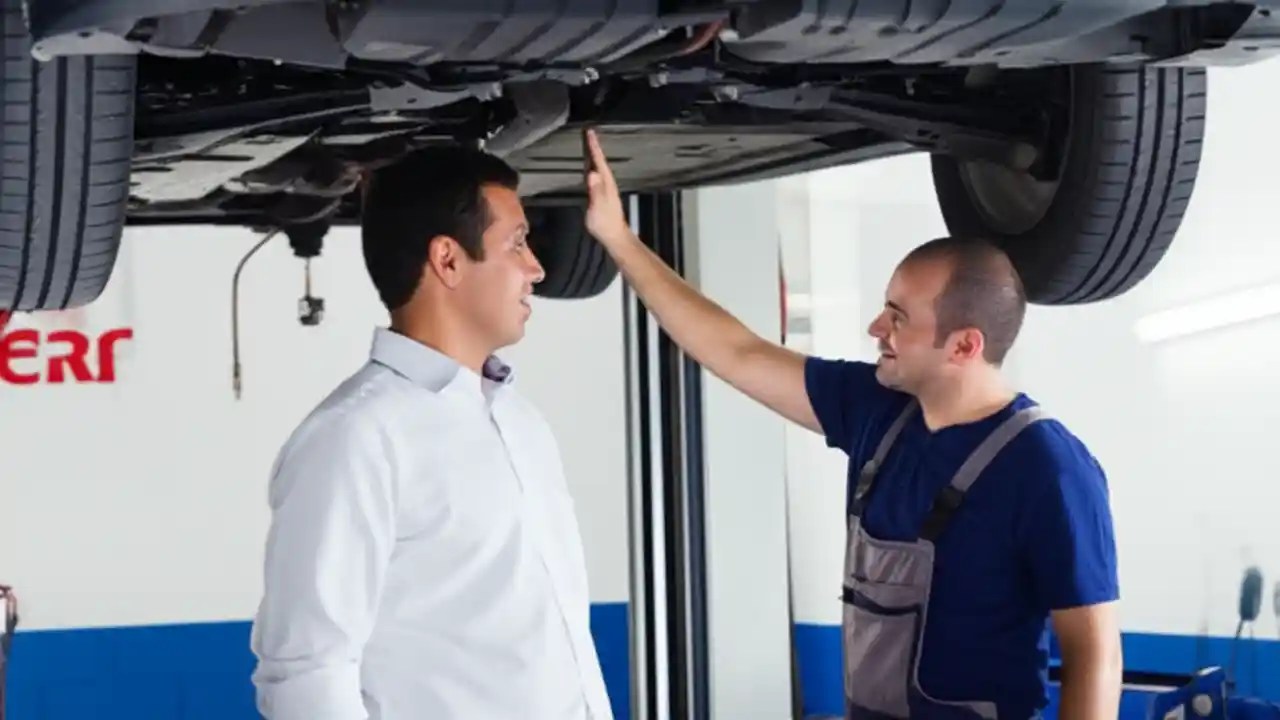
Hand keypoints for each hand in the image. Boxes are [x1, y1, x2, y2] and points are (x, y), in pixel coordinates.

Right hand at [582, 128, 629, 244]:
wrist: (614, 236)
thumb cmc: (606, 224)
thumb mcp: (598, 207)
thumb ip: (595, 190)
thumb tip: (592, 174)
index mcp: (606, 184)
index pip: (599, 161)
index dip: (594, 146)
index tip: (590, 133)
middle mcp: (608, 184)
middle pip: (600, 161)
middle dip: (595, 147)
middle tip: (589, 134)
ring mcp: (607, 189)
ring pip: (600, 167)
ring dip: (595, 156)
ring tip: (589, 146)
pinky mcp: (604, 195)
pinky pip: (598, 175)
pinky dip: (594, 167)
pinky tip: (591, 169)